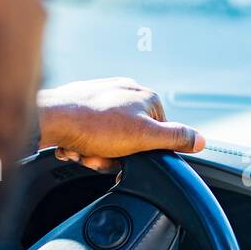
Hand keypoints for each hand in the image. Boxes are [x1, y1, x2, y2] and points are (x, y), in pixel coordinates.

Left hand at [36, 78, 204, 171]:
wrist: (49, 119)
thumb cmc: (95, 126)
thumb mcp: (144, 136)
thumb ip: (175, 137)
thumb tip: (200, 140)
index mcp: (145, 96)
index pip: (158, 133)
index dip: (144, 152)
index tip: (128, 156)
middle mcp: (124, 92)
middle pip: (131, 139)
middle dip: (116, 155)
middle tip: (101, 155)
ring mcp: (101, 98)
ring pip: (108, 141)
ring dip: (96, 153)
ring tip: (85, 150)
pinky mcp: (80, 106)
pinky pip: (89, 135)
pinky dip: (82, 146)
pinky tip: (74, 145)